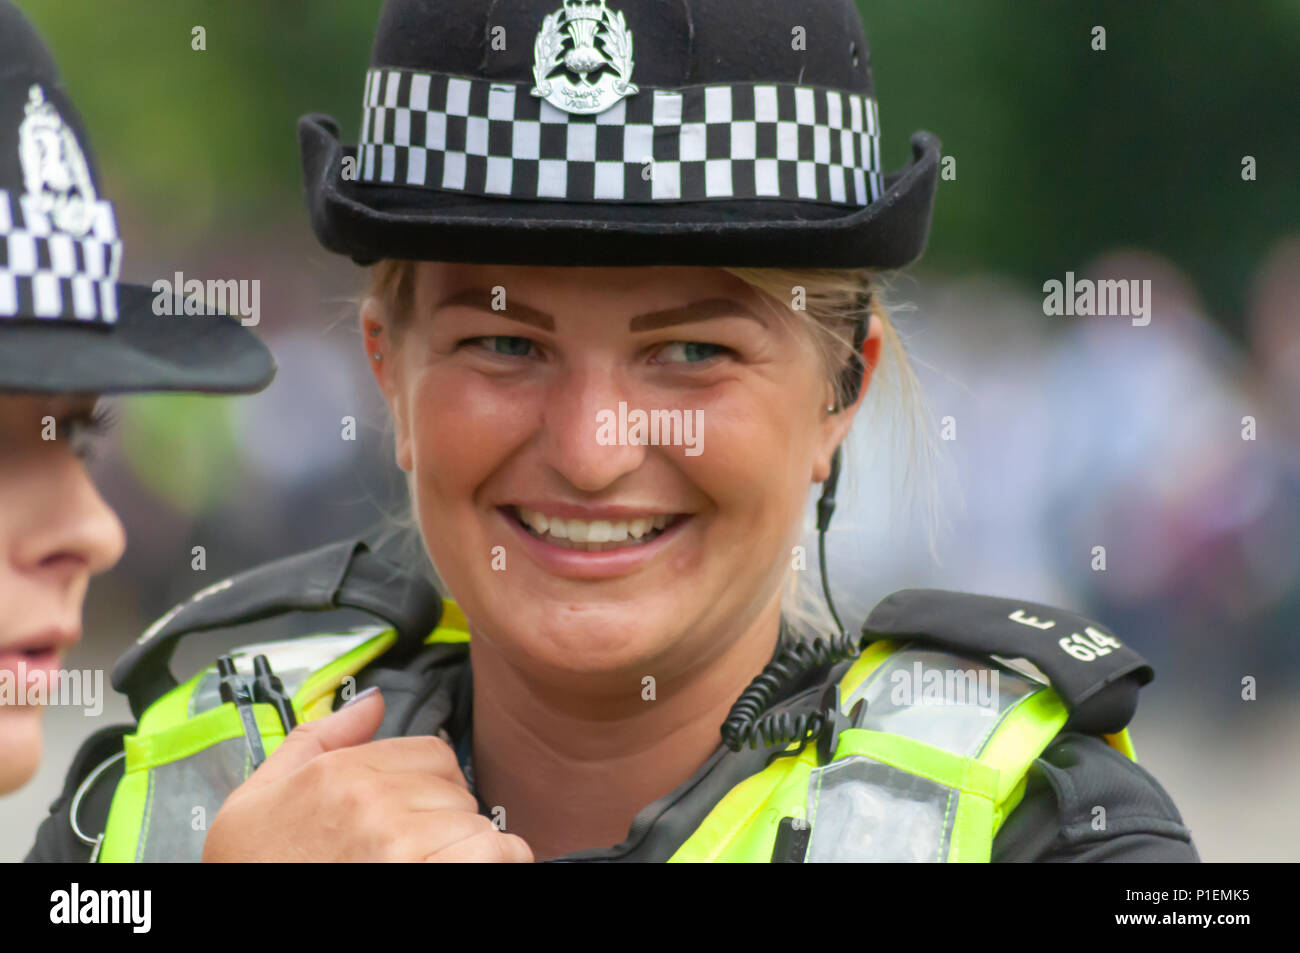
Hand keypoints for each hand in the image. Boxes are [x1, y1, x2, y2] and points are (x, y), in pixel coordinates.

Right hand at [201, 688, 532, 861]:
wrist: (232, 918)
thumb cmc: (253, 865)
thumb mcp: (261, 794)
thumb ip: (320, 738)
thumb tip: (371, 702)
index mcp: (342, 772)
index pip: (434, 753)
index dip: (430, 786)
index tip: (416, 812)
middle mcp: (375, 801)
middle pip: (458, 789)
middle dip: (445, 817)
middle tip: (415, 847)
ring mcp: (400, 843)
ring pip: (479, 823)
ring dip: (467, 846)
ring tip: (434, 863)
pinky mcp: (419, 876)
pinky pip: (495, 854)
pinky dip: (494, 862)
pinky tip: (464, 870)